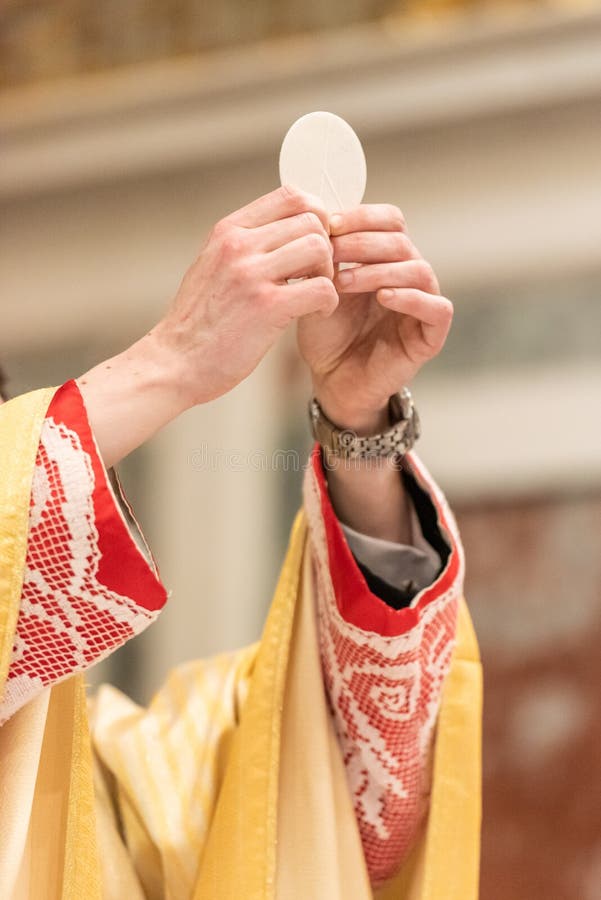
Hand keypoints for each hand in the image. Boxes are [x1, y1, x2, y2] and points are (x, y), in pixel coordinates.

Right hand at [153, 186, 337, 407]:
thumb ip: (245, 245)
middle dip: (326, 246)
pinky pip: (322, 288)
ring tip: (315, 294)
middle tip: (318, 274)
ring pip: (319, 247)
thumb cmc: (199, 323)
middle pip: (311, 219)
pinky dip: (329, 302)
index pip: (290, 195)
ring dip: (329, 272)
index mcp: (227, 230)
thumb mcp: (213, 266)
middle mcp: (238, 245)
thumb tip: (285, 230)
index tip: (315, 243)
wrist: (176, 362)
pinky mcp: (267, 306)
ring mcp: (251, 274)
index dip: (316, 215)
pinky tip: (316, 313)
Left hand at [297, 204, 452, 433]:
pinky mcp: (430, 336)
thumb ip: (323, 258)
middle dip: (362, 242)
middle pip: (401, 241)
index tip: (329, 224)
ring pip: (419, 270)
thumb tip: (317, 220)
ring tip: (344, 281)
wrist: (331, 380)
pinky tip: (384, 297)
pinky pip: (437, 309)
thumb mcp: (318, 289)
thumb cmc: (326, 335)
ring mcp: (423, 305)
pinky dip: (412, 298)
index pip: (390, 221)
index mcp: (386, 259)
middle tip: (331, 250)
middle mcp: (409, 276)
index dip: (362, 217)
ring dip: (379, 270)